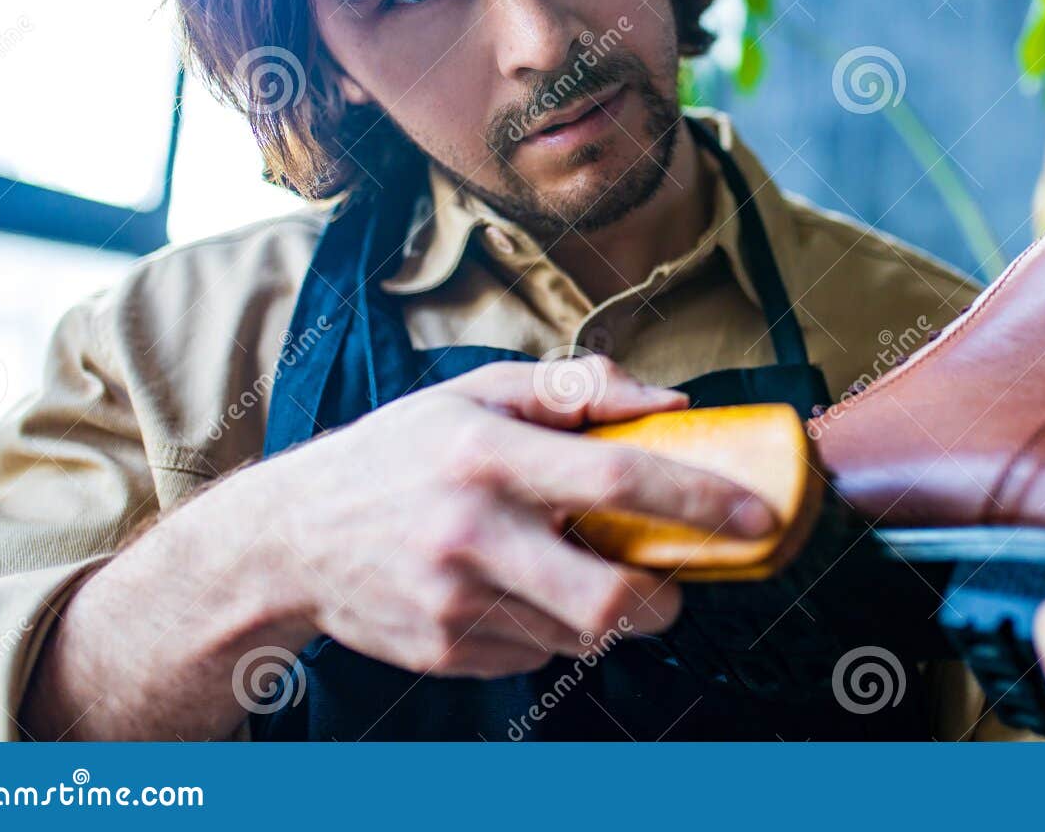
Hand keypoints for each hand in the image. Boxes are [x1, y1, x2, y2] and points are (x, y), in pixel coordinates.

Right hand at [262, 357, 776, 679]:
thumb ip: (578, 389)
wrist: (290, 538)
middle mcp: (471, 533)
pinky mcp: (443, 653)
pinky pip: (534, 656)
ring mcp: (453, 604)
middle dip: (665, 599)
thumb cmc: (398, 453)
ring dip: (604, 611)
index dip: (697, 499)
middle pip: (609, 597)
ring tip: (572, 569)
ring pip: (580, 635)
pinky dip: (549, 629)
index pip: (615, 479)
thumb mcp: (479, 394)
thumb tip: (671, 404)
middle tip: (672, 582)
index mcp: (486, 455)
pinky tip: (515, 591)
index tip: (755, 514)